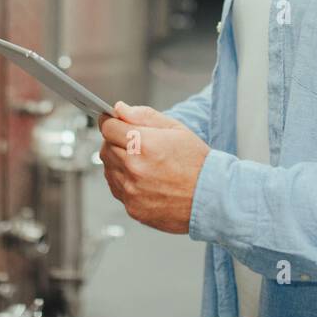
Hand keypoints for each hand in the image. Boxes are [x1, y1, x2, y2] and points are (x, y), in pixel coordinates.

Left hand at [98, 101, 210, 234]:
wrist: (212, 197)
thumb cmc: (197, 162)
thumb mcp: (175, 128)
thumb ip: (143, 115)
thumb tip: (120, 108)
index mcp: (143, 144)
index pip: (108, 127)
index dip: (110, 122)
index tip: (112, 122)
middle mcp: (133, 168)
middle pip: (105, 148)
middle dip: (114, 142)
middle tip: (133, 144)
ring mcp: (131, 190)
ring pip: (108, 170)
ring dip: (118, 163)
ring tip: (142, 163)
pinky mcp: (133, 208)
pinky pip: (117, 189)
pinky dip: (124, 182)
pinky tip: (143, 179)